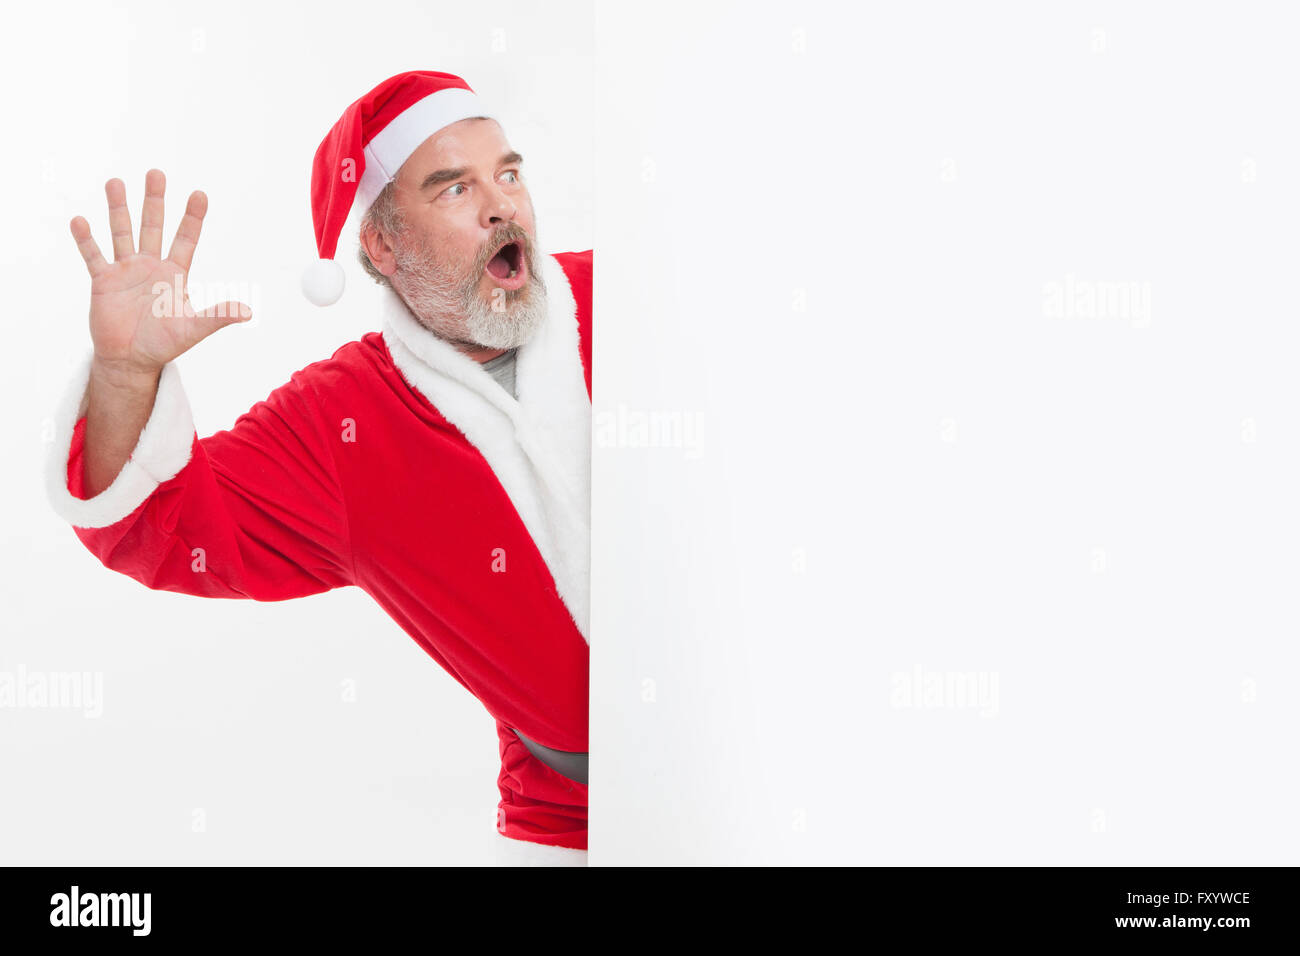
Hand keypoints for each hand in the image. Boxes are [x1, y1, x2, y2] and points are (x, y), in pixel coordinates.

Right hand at [70, 170, 251, 380]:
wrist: (131, 360)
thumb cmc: (164, 343)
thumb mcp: (194, 328)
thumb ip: (218, 316)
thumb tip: (248, 312)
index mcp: (174, 274)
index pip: (186, 239)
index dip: (193, 218)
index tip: (200, 194)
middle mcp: (150, 265)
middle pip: (153, 227)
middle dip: (154, 201)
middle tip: (156, 173)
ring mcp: (125, 270)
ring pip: (122, 233)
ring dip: (118, 209)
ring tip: (116, 183)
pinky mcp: (103, 281)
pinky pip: (93, 255)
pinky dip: (86, 240)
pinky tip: (80, 221)